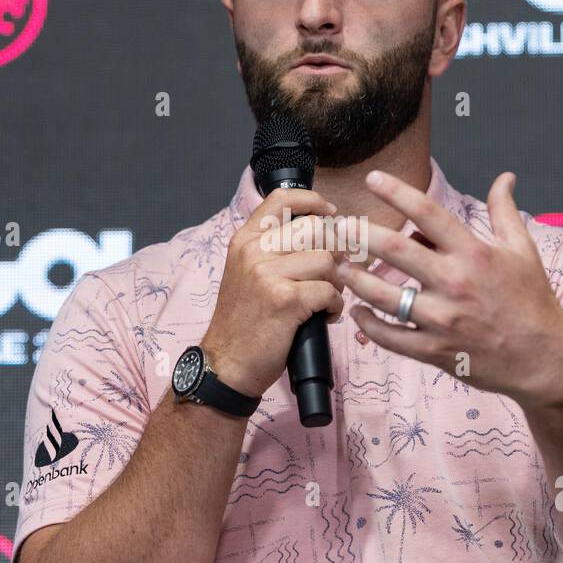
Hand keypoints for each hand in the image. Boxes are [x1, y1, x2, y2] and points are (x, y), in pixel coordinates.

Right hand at [201, 188, 347, 397]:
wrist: (226, 364)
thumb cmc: (244, 322)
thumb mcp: (247, 273)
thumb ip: (274, 249)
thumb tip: (324, 231)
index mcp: (245, 240)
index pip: (283, 199)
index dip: (314, 202)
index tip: (330, 215)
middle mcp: (254, 251)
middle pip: (315, 229)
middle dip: (333, 251)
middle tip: (332, 273)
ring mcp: (268, 274)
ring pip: (326, 260)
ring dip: (336, 282)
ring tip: (324, 299)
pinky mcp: (285, 300)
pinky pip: (329, 291)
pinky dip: (334, 306)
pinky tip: (324, 316)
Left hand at [337, 169, 562, 405]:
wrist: (545, 358)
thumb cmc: (533, 301)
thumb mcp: (522, 250)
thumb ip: (505, 211)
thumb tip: (504, 177)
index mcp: (473, 253)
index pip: (428, 214)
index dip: (397, 192)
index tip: (372, 179)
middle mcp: (454, 282)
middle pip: (393, 250)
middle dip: (358, 234)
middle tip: (336, 226)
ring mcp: (442, 319)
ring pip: (383, 296)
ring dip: (354, 279)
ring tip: (339, 268)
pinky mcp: (435, 350)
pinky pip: (391, 337)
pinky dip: (368, 324)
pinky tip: (358, 311)